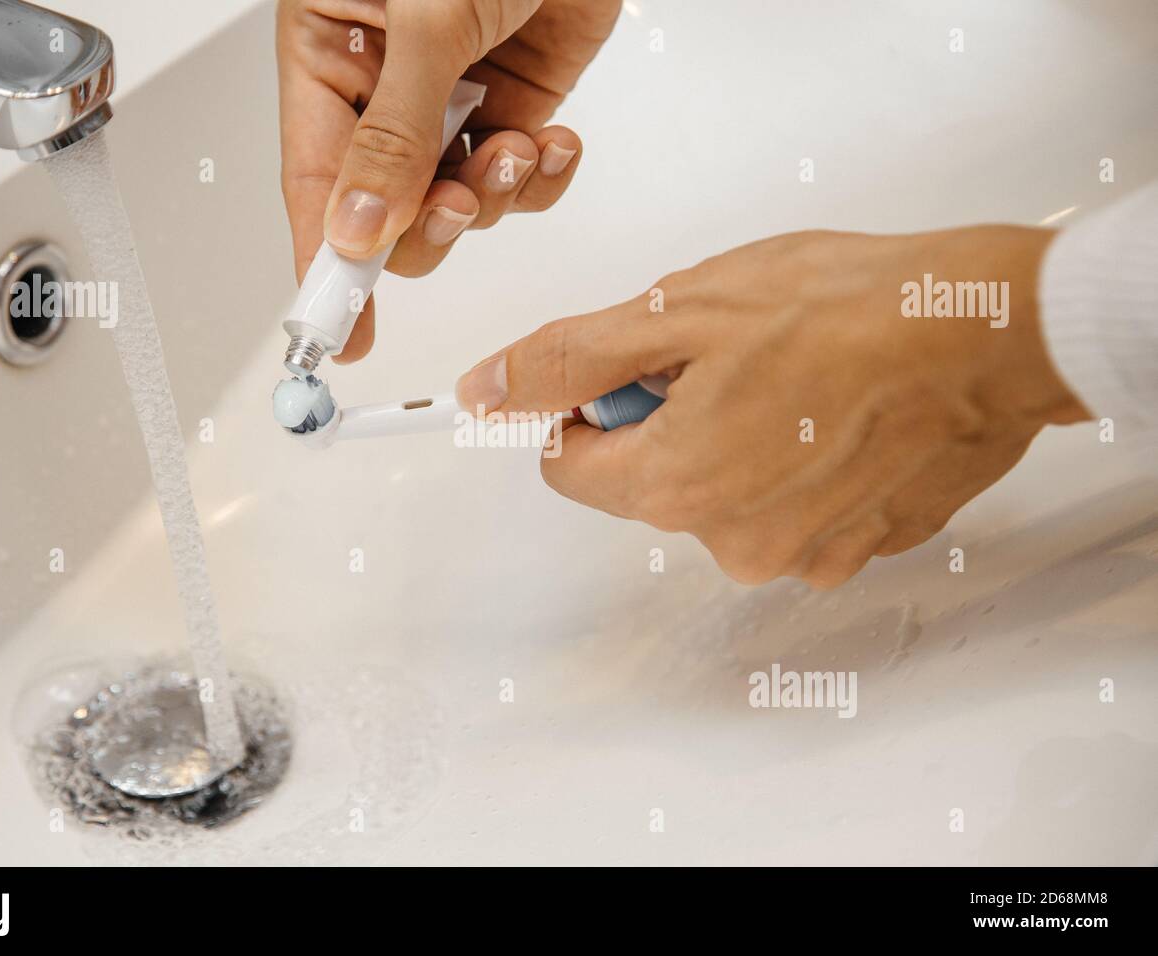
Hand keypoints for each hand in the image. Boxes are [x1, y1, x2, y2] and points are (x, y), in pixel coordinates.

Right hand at [276, 0, 620, 360]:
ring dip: (495, 197)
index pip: (315, 181)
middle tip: (459, 204)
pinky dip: (544, 178)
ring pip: (458, 206)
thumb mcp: (428, 16)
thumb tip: (357, 226)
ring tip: (518, 146)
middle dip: (430, 224)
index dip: (323, 263)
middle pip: (387, 213)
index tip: (332, 331)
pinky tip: (556, 142)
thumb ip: (394, 130)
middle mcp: (386, 85)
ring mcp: (455, 100)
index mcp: (330, 50)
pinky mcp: (518, 102)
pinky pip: (521, 178)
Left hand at [455, 228, 1090, 587]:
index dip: (590, 405)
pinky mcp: (859, 547)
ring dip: (738, 441)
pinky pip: (793, 508)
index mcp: (672, 488)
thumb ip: (568, 359)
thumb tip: (484, 391)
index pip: (567, 464)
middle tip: (735, 358)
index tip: (637, 365)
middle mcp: (730, 543)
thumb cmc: (847, 308)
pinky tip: (839, 415)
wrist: (990, 330)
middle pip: (649, 480)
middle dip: (670, 419)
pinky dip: (799, 467)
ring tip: (800, 381)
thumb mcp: (680, 310)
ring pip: (724, 494)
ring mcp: (803, 554)